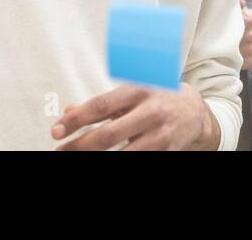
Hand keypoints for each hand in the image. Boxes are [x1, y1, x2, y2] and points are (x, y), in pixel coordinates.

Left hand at [52, 84, 214, 150]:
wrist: (195, 112)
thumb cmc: (157, 98)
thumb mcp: (131, 92)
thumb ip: (101, 103)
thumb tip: (70, 110)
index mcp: (138, 90)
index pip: (101, 106)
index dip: (76, 119)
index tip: (56, 129)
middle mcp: (150, 111)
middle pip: (108, 135)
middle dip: (79, 145)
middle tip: (61, 149)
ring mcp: (160, 134)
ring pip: (121, 154)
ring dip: (95, 158)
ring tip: (77, 158)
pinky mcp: (166, 151)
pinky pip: (137, 160)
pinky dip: (117, 162)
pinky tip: (103, 160)